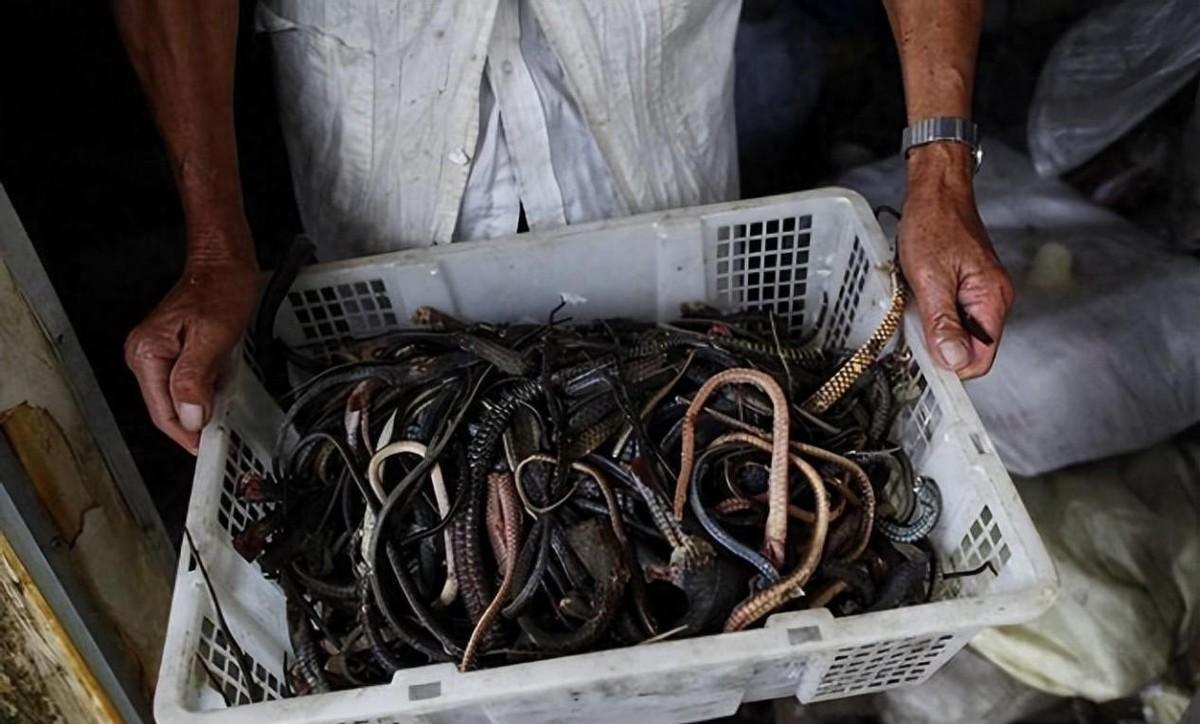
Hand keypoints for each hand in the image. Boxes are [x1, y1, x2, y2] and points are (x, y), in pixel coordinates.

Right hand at [125, 227, 257, 453]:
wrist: (223, 263)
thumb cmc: (221, 289)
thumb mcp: (214, 336)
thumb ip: (196, 377)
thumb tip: (190, 414)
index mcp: (148, 352)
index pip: (161, 410)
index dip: (184, 434)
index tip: (203, 448)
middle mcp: (144, 353)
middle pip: (166, 407)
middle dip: (192, 423)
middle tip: (218, 435)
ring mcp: (154, 352)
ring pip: (175, 397)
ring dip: (198, 408)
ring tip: (221, 413)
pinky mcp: (169, 350)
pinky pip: (182, 383)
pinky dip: (201, 392)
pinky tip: (217, 392)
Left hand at [899, 145, 1013, 378]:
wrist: (936, 189)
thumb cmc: (934, 223)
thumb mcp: (931, 278)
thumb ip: (943, 322)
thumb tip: (954, 362)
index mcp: (992, 300)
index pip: (981, 359)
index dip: (951, 364)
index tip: (923, 357)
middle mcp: (993, 299)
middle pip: (969, 348)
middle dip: (940, 344)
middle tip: (912, 324)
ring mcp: (980, 292)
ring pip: (957, 331)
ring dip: (933, 326)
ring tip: (915, 303)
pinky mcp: (966, 285)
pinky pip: (951, 312)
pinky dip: (932, 310)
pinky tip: (918, 294)